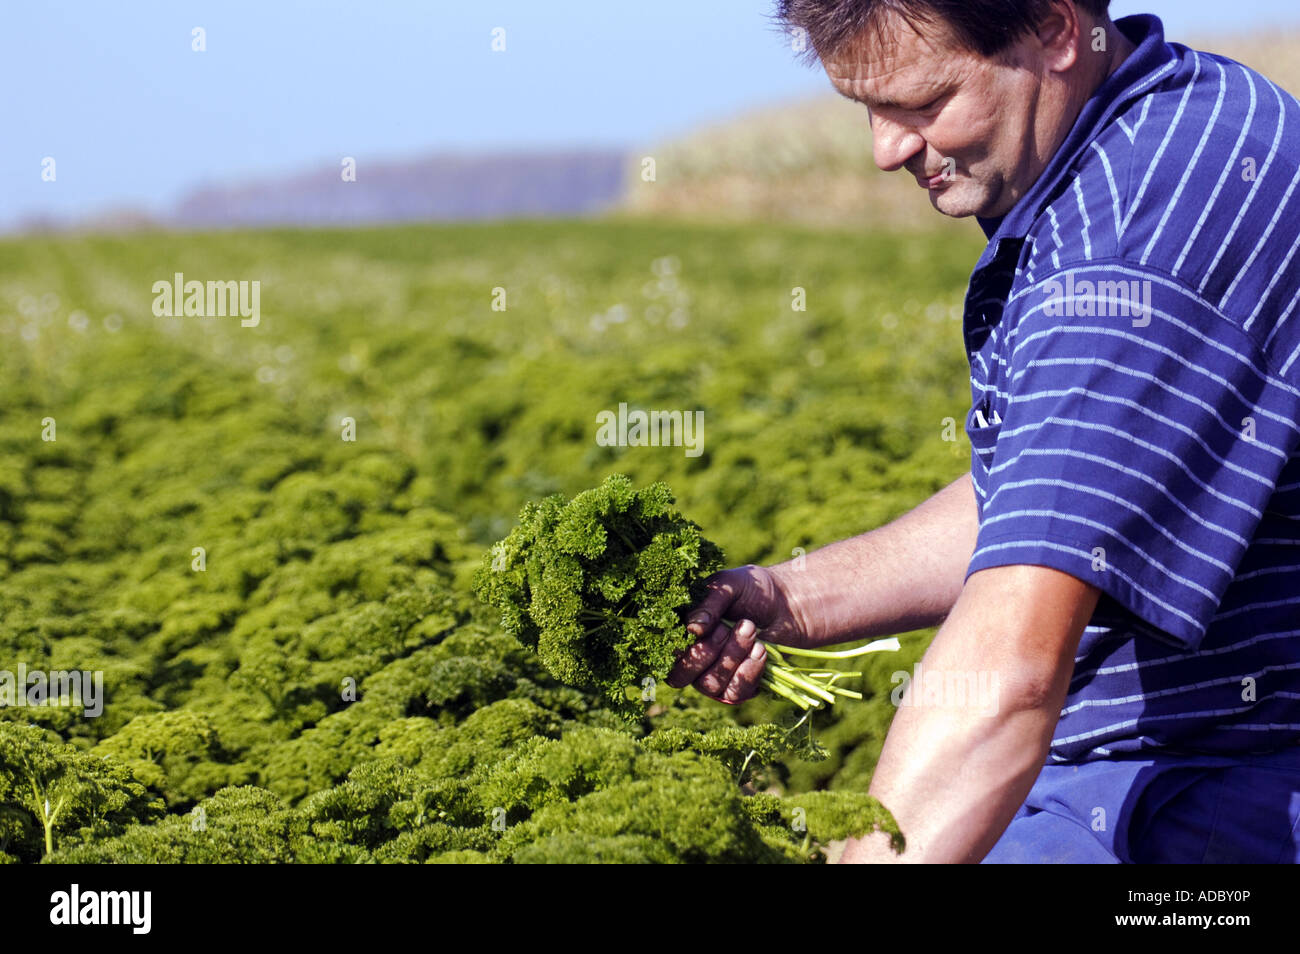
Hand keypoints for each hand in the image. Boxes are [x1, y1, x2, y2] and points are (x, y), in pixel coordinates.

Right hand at [665, 564, 807, 703]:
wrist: (788, 604)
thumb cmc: (753, 590)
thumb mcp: (729, 585)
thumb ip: (708, 604)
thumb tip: (692, 630)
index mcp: (682, 632)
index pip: (666, 653)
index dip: (682, 646)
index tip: (710, 626)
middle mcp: (693, 657)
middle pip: (681, 675)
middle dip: (707, 651)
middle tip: (728, 627)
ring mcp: (714, 675)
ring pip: (709, 684)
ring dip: (732, 657)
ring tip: (751, 629)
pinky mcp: (739, 687)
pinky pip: (734, 693)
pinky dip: (749, 672)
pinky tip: (761, 650)